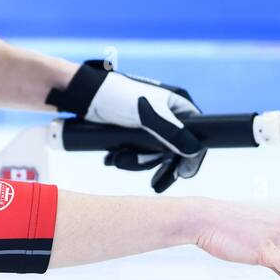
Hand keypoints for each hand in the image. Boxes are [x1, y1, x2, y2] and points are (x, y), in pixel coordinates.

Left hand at [47, 59, 205, 192]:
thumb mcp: (147, 114)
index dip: (190, 155)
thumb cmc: (116, 96)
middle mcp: (167, 117)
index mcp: (177, 106)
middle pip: (173, 150)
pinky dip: (126, 157)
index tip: (183, 173)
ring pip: (153, 154)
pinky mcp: (133, 134)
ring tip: (118, 158)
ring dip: (136, 161)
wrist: (84, 96)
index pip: (195, 134)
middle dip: (156, 164)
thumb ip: (171, 132)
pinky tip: (113, 157)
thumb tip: (193, 150)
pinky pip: (137, 152)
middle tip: (154, 183)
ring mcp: (150, 126)